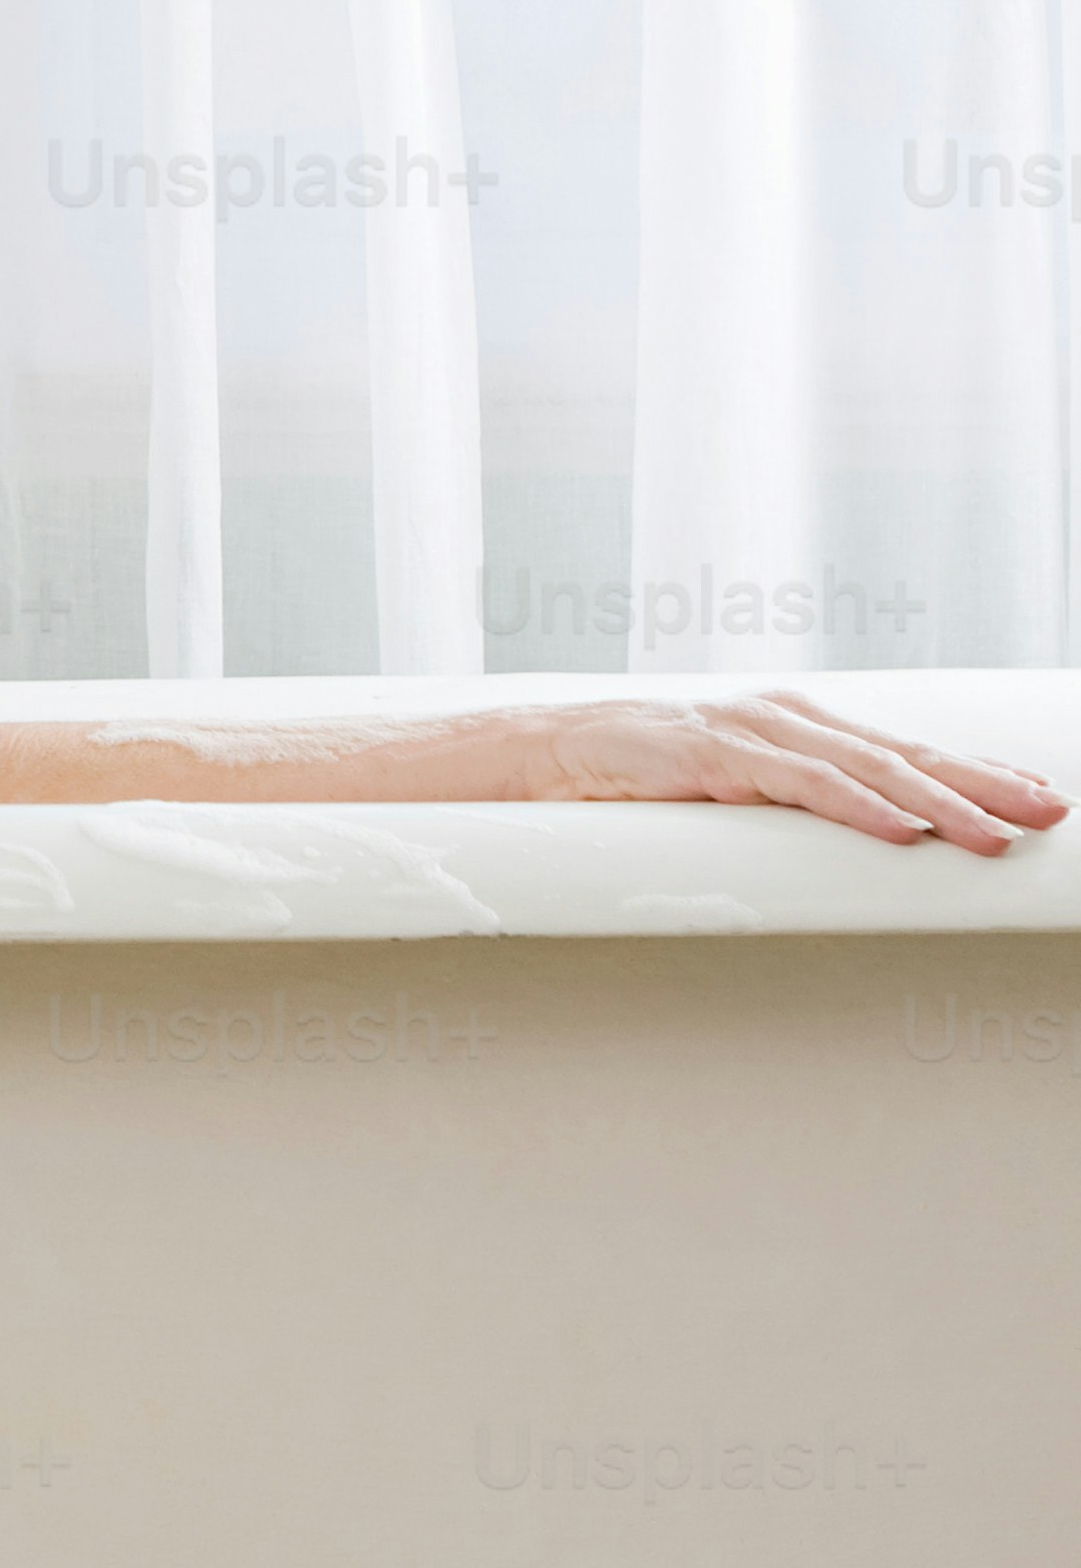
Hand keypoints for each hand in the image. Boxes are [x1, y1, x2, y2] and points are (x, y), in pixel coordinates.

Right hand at [520, 686, 1068, 853]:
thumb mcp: (733, 795)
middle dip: (983, 783)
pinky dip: (855, 804)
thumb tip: (859, 849)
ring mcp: (751, 730)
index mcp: (796, 729)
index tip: (1034, 796)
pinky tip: (901, 827)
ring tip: (994, 832)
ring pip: (866, 767)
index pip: (903, 752)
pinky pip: (799, 782)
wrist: (538, 756)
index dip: (973, 774)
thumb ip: (791, 809)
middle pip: (904, 753)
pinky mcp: (712, 752)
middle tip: (1049, 809)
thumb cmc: (635, 782)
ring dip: (938, 801)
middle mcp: (785, 718)